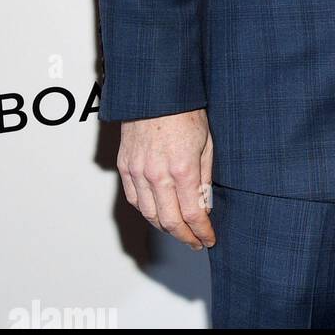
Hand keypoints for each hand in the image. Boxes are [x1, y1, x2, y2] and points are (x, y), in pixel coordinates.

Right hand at [116, 108, 215, 248]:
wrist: (155, 92)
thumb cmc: (186, 112)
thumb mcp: (207, 143)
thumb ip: (205, 177)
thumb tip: (206, 205)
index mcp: (182, 169)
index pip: (193, 215)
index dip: (202, 232)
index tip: (209, 239)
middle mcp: (157, 175)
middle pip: (170, 222)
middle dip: (185, 237)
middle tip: (195, 242)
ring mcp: (138, 172)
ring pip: (149, 215)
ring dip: (165, 228)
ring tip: (179, 231)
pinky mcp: (125, 167)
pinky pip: (135, 200)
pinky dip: (147, 211)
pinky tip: (158, 213)